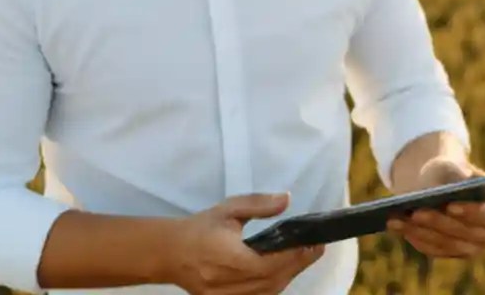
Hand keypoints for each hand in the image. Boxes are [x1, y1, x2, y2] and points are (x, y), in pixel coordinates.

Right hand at [165, 192, 324, 293]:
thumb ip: (258, 204)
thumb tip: (286, 199)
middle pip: (273, 281)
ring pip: (267, 293)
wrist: (170, 253)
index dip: (296, 256)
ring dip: (288, 276)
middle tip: (314, 248)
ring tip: (301, 258)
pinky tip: (281, 272)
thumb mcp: (228, 210)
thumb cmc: (200, 228)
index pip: (270, 263)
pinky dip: (273, 286)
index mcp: (229, 258)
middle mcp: (229, 283)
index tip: (315, 243)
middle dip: (297, 265)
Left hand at [386, 158, 484, 259]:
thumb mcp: (449, 166)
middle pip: (467, 234)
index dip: (472, 212)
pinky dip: (412, 235)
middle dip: (439, 222)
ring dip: (420, 230)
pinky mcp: (449, 253)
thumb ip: (451, 176)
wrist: (437, 186)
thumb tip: (438, 192)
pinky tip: (395, 223)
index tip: (450, 205)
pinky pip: (431, 248)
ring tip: (397, 217)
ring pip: (446, 243)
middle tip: (417, 212)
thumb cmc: (447, 174)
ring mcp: (470, 247)